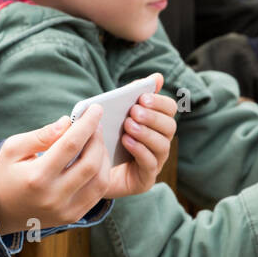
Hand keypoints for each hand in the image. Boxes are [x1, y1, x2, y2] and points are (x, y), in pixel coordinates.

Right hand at [0, 108, 112, 234]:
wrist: (3, 212)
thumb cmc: (7, 174)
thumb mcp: (13, 149)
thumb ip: (40, 135)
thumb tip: (67, 122)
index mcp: (36, 177)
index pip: (70, 145)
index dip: (86, 124)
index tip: (95, 109)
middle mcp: (53, 196)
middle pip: (90, 163)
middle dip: (98, 139)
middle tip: (96, 124)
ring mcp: (65, 210)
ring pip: (100, 180)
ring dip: (103, 156)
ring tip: (96, 141)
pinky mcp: (73, 216)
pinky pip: (99, 193)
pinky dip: (102, 173)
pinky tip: (95, 159)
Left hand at [107, 81, 177, 196]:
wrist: (87, 171)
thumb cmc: (103, 138)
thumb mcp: (114, 114)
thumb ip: (132, 94)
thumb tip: (157, 77)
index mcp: (156, 124)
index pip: (170, 109)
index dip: (159, 102)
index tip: (142, 98)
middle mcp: (160, 142)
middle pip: (170, 127)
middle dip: (152, 117)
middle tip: (133, 112)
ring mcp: (155, 162)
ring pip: (162, 145)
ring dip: (146, 133)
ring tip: (127, 126)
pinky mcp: (145, 179)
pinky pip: (150, 164)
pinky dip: (140, 151)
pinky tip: (126, 142)